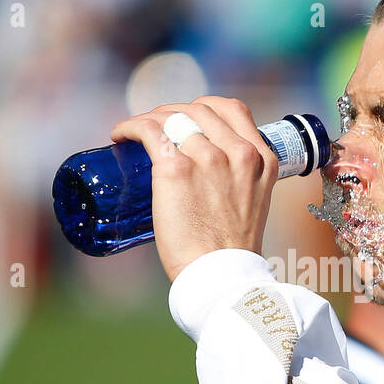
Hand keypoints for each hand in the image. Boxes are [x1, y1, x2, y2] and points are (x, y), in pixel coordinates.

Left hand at [110, 96, 278, 281]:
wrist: (222, 275)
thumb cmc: (232, 250)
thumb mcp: (255, 203)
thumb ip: (242, 182)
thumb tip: (213, 179)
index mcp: (263, 159)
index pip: (232, 109)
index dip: (203, 107)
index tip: (187, 119)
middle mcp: (238, 152)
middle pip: (199, 109)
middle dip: (173, 111)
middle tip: (156, 128)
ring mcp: (207, 158)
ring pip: (171, 117)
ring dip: (148, 118)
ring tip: (134, 132)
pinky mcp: (176, 169)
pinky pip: (149, 130)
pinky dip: (131, 125)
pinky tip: (121, 134)